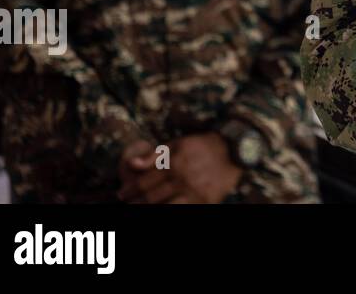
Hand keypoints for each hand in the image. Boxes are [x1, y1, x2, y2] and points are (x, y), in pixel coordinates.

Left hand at [117, 133, 242, 203]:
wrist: (234, 151)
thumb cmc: (202, 146)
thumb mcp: (178, 144)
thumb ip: (154, 155)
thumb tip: (131, 164)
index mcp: (174, 163)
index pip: (144, 182)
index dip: (130, 189)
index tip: (122, 193)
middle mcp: (183, 179)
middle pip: (151, 198)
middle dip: (135, 203)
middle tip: (128, 204)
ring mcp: (195, 192)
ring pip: (164, 208)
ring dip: (150, 210)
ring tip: (141, 209)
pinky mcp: (206, 201)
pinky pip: (182, 211)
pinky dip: (170, 211)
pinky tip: (163, 209)